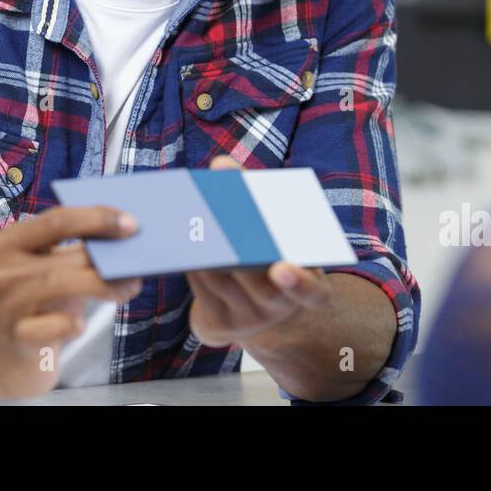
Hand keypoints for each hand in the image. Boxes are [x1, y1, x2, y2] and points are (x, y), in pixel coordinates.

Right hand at [0, 205, 141, 399]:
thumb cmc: (32, 303)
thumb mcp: (44, 270)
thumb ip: (73, 252)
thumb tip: (126, 239)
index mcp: (8, 242)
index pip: (57, 220)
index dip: (97, 218)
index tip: (132, 223)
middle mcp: (2, 270)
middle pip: (63, 255)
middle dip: (107, 257)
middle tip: (141, 260)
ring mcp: (6, 305)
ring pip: (59, 283)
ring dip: (103, 284)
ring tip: (130, 286)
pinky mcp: (16, 338)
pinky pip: (52, 326)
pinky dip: (71, 323)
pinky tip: (82, 324)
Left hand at [185, 156, 330, 347]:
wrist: (255, 304)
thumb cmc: (270, 252)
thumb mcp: (277, 230)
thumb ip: (256, 196)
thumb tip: (221, 165)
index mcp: (308, 286)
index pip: (312, 291)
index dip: (300, 282)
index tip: (281, 268)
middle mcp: (280, 309)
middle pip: (259, 289)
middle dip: (238, 255)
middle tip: (219, 227)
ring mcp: (248, 322)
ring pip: (223, 285)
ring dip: (207, 253)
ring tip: (190, 221)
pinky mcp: (218, 326)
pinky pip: (201, 293)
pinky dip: (191, 264)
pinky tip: (179, 240)